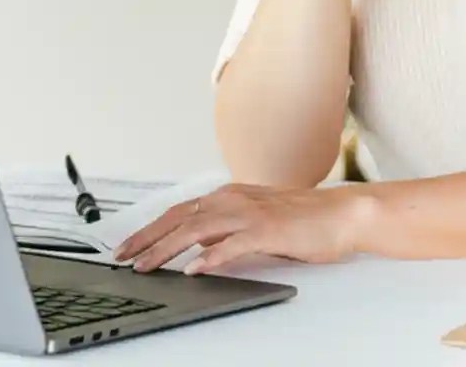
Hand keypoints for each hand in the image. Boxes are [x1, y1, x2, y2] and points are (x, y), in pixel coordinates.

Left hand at [113, 183, 374, 274]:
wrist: (342, 214)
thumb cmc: (305, 220)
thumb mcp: (256, 221)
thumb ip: (227, 229)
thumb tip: (198, 245)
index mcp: (231, 196)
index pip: (181, 211)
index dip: (151, 228)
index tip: (128, 246)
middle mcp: (235, 199)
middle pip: (180, 217)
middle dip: (147, 238)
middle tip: (123, 257)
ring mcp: (251, 213)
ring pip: (197, 228)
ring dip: (167, 248)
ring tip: (147, 265)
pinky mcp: (268, 230)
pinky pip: (232, 244)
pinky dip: (210, 256)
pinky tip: (194, 269)